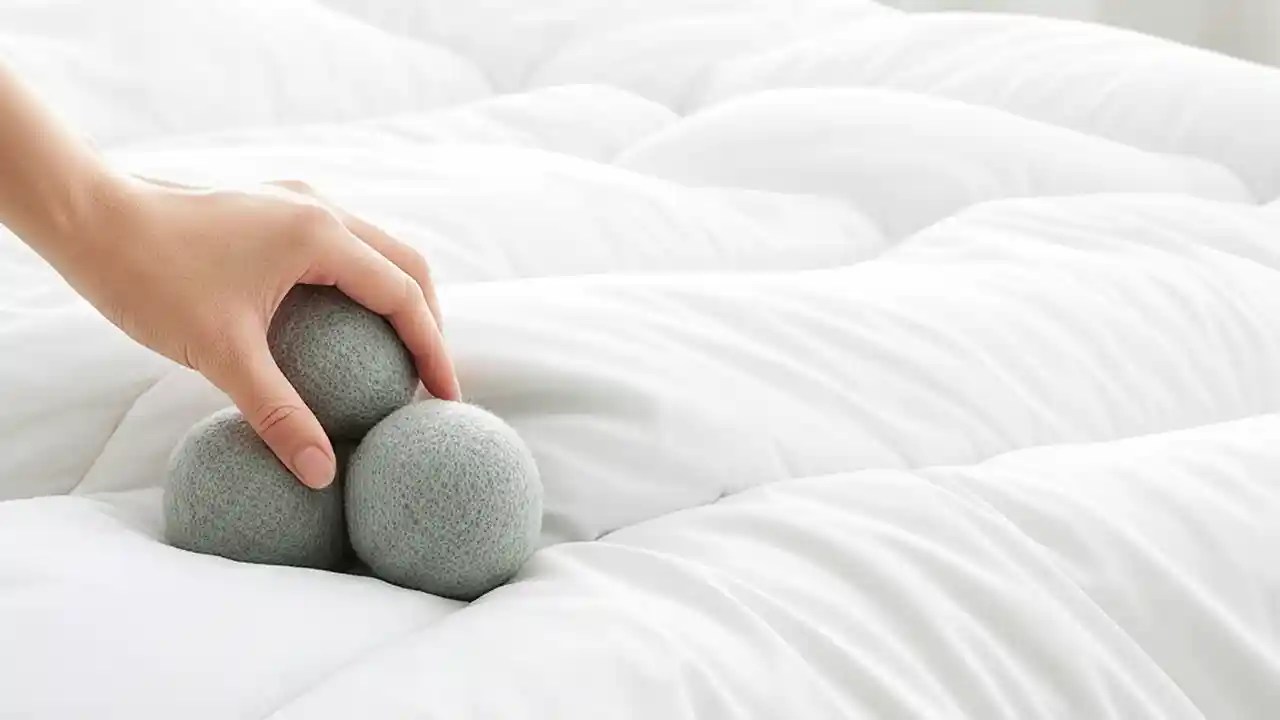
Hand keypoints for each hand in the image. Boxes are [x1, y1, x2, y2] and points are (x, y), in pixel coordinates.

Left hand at [55, 175, 458, 488]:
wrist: (88, 217)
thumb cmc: (149, 278)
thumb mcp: (221, 355)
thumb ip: (279, 413)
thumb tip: (323, 473)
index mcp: (320, 235)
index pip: (404, 294)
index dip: (434, 349)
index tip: (447, 397)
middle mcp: (320, 208)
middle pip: (406, 263)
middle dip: (427, 321)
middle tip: (429, 379)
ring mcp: (297, 201)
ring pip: (376, 248)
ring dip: (397, 298)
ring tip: (397, 354)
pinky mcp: (274, 207)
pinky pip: (343, 244)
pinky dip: (362, 283)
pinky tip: (343, 322)